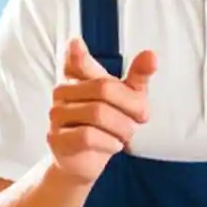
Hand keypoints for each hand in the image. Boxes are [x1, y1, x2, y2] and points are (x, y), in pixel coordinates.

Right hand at [48, 38, 155, 183]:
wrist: (86, 160)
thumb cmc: (107, 124)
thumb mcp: (127, 98)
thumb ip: (137, 76)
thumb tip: (151, 55)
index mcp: (76, 75)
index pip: (79, 60)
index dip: (79, 54)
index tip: (81, 45)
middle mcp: (62, 91)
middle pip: (104, 89)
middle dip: (129, 108)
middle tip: (137, 121)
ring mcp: (56, 115)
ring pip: (98, 114)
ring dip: (121, 128)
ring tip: (123, 135)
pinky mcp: (56, 138)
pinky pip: (88, 136)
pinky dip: (108, 143)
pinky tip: (112, 145)